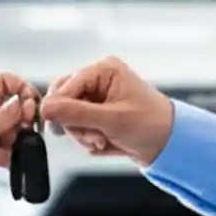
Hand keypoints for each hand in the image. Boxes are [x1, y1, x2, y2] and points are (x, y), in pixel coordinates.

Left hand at [0, 73, 39, 213]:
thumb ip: (0, 119)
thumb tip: (23, 103)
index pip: (5, 81)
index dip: (21, 89)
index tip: (30, 105)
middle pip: (17, 105)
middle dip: (23, 119)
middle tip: (24, 128)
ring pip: (18, 129)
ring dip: (15, 140)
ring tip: (0, 150)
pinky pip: (14, 148)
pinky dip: (10, 155)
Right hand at [40, 56, 173, 166]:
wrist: (170, 145)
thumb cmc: (151, 125)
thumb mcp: (112, 120)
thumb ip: (76, 113)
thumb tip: (45, 108)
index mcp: (103, 70)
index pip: (65, 85)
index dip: (58, 107)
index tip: (55, 126)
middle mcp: (97, 80)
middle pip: (62, 100)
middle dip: (74, 123)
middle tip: (92, 136)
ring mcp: (96, 98)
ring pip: (67, 117)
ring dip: (82, 134)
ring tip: (102, 141)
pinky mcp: (96, 115)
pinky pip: (76, 127)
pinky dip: (87, 139)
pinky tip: (104, 142)